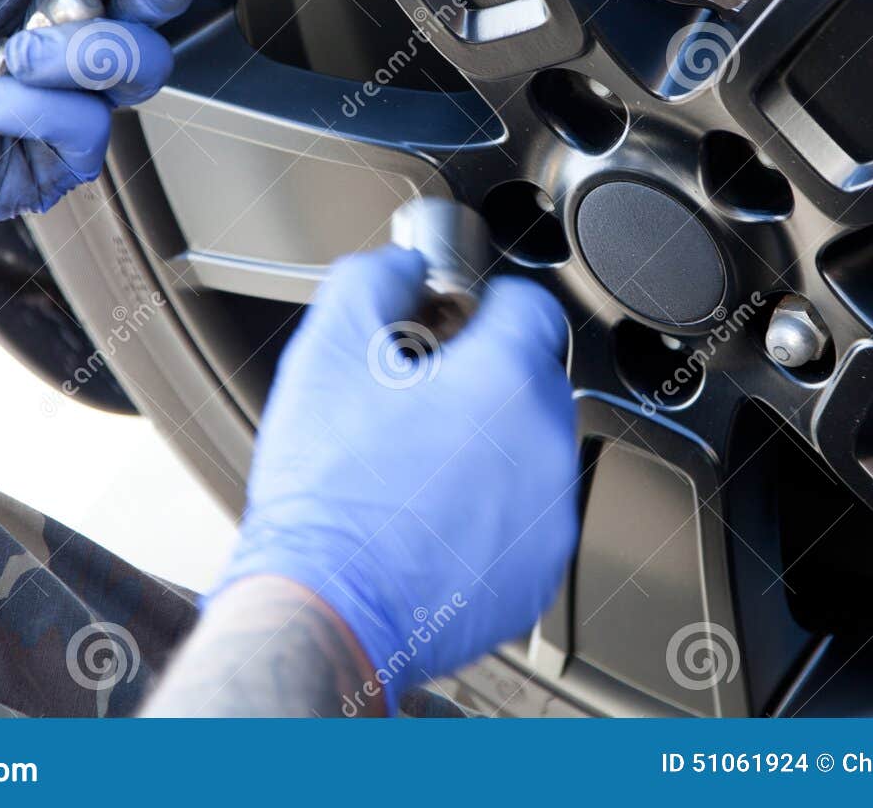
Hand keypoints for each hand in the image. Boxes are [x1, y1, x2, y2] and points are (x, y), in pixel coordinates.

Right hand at [215, 246, 577, 706]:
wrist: (323, 607)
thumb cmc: (327, 492)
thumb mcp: (330, 349)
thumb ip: (376, 279)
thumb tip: (404, 266)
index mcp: (506, 377)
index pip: (529, 306)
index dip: (482, 307)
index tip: (451, 325)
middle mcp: (546, 443)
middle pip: (530, 378)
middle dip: (481, 377)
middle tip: (416, 398)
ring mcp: (549, 514)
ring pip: (530, 450)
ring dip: (488, 445)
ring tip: (415, 463)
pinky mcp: (538, 570)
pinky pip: (526, 518)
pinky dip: (491, 512)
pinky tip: (431, 517)